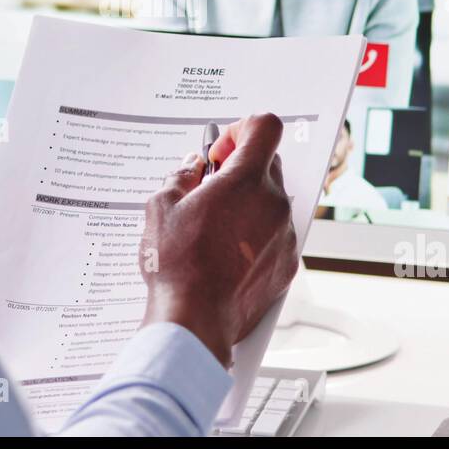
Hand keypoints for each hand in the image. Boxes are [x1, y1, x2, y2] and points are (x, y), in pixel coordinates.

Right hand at [138, 113, 299, 365]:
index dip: (241, 130)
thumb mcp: (161, 207)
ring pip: (271, 202)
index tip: (220, 152)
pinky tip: (225, 253)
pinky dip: (255, 235)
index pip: (265, 127)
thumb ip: (181, 176)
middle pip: (268, 165)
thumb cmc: (177, 265)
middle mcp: (274, 204)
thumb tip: (191, 168)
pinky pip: (275, 235)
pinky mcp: (286, 265)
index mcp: (246, 181)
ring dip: (246, 204)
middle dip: (239, 169)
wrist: (194, 320)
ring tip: (212, 227)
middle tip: (208, 189)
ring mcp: (284, 235)